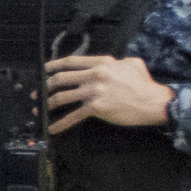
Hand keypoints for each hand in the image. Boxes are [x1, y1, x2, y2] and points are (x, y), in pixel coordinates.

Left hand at [45, 53, 175, 133]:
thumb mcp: (132, 64)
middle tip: (37, 92)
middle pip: (61, 78)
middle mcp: (95, 75)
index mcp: (102, 63)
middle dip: (45, 86)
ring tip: (40, 109)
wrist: (153, 102)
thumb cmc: (144, 84)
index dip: (53, 65)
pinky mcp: (95, 108)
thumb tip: (112, 63)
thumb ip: (117, 62)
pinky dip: (59, 123)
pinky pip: (72, 116)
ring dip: (47, 104)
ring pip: (61, 97)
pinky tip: (52, 128)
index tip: (44, 70)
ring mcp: (94, 91)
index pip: (71, 62)